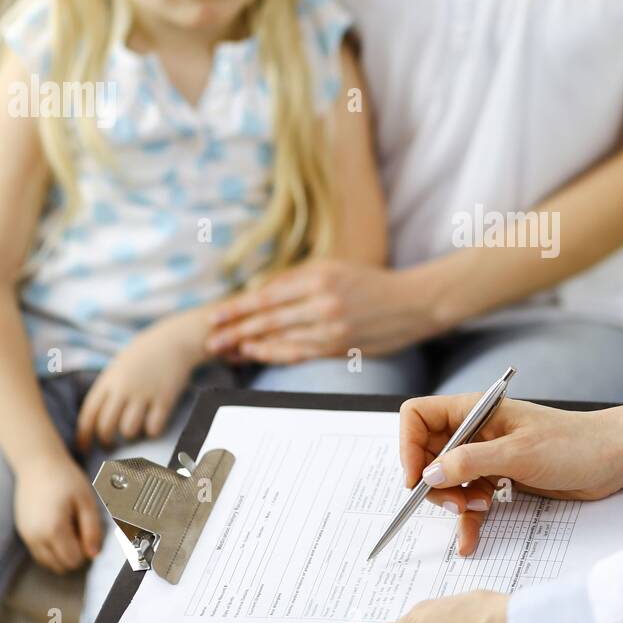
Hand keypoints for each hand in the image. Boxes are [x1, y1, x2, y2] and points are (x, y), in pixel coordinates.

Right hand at [14, 449, 103, 572]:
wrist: (37, 464)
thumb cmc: (66, 479)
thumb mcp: (86, 501)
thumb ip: (92, 529)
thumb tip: (94, 555)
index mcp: (53, 530)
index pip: (73, 560)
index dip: (86, 550)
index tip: (87, 530)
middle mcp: (36, 537)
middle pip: (60, 566)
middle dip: (74, 554)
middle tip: (79, 529)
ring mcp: (26, 536)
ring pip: (47, 563)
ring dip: (61, 554)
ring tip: (69, 528)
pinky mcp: (22, 532)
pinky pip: (38, 553)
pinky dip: (50, 548)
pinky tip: (58, 527)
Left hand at [75, 312, 206, 451]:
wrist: (173, 340)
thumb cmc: (143, 354)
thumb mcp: (118, 367)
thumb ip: (107, 388)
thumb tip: (96, 416)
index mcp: (108, 381)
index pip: (88, 414)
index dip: (83, 435)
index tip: (83, 447)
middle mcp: (124, 388)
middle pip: (106, 426)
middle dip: (106, 441)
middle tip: (110, 445)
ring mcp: (145, 394)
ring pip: (129, 430)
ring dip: (130, 436)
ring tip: (134, 431)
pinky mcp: (165, 399)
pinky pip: (154, 427)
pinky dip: (152, 432)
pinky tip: (153, 426)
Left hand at [204, 260, 443, 363]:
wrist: (412, 303)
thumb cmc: (371, 283)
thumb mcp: (335, 269)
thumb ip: (300, 280)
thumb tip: (263, 293)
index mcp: (320, 276)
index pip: (268, 295)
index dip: (239, 307)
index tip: (216, 315)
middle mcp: (322, 301)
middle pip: (268, 318)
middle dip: (235, 329)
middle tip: (211, 338)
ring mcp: (331, 326)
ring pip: (281, 337)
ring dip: (250, 344)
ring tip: (227, 350)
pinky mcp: (339, 345)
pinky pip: (299, 351)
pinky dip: (275, 352)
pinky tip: (257, 353)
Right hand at [400, 396, 622, 555]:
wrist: (613, 459)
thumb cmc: (573, 443)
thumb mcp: (518, 453)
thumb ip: (469, 462)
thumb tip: (429, 475)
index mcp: (475, 410)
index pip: (418, 416)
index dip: (408, 447)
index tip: (416, 479)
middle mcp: (476, 430)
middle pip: (428, 453)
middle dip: (434, 482)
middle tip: (454, 502)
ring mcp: (487, 455)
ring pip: (448, 480)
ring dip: (454, 502)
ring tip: (478, 510)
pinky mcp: (500, 478)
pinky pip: (470, 499)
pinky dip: (468, 520)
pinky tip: (470, 540)